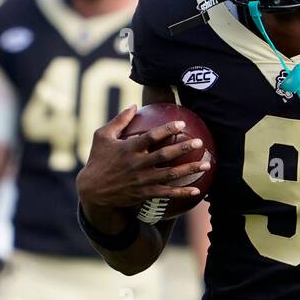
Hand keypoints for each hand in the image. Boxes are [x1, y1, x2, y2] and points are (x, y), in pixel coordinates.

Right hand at [76, 103, 208, 222]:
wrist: (93, 192)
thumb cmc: (98, 160)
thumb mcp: (102, 136)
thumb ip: (119, 121)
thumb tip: (134, 106)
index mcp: (128, 148)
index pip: (151, 137)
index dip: (167, 129)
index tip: (182, 124)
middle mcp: (137, 164)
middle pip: (165, 156)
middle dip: (184, 148)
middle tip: (200, 143)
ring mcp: (142, 180)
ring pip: (170, 175)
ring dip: (189, 170)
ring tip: (207, 165)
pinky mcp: (144, 194)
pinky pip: (166, 193)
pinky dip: (182, 192)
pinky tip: (197, 190)